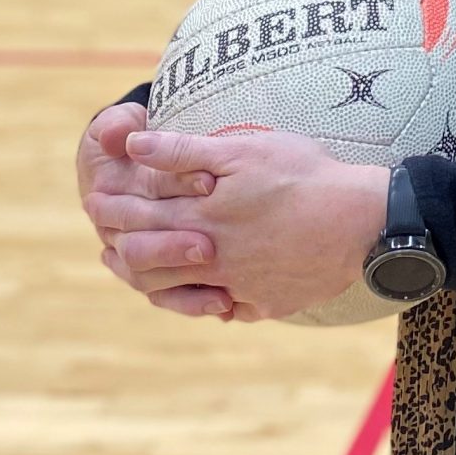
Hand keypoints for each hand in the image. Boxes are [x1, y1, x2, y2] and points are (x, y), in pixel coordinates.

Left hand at [92, 128, 390, 324]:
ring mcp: (239, 287)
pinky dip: (203, 303)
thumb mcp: (243, 151)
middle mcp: (213, 260)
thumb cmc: (304, 175)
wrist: (362, 222)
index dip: (113, 208)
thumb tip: (135, 146)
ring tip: (138, 272)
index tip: (93, 201)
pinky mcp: (265, 303)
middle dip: (122, 248)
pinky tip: (201, 295)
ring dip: (151, 280)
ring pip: (178, 291)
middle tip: (105, 242)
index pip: (140, 217)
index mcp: (203, 220)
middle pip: (150, 261)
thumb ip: (184, 150)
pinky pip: (224, 309)